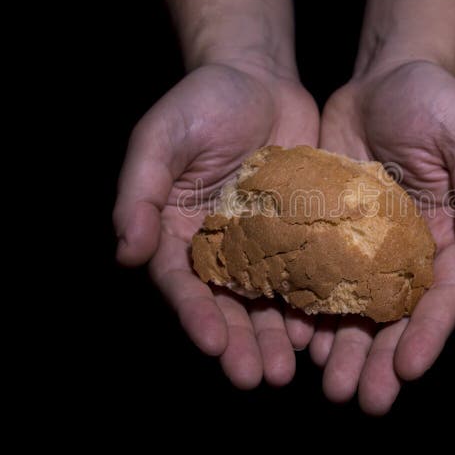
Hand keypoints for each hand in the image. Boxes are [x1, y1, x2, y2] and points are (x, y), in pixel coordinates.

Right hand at [114, 62, 318, 387]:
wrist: (259, 78)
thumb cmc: (200, 103)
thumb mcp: (159, 139)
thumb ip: (138, 194)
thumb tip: (126, 253)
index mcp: (178, 232)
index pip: (183, 284)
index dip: (196, 315)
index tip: (213, 344)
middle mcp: (220, 247)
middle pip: (228, 304)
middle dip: (242, 341)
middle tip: (259, 376)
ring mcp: (263, 242)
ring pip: (270, 298)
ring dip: (279, 335)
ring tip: (293, 367)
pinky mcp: (301, 230)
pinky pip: (309, 270)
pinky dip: (316, 300)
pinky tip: (328, 328)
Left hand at [316, 59, 454, 413]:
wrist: (382, 78)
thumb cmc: (435, 100)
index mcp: (451, 236)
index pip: (445, 295)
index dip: (430, 333)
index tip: (408, 368)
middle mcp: (409, 251)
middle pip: (397, 316)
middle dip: (380, 358)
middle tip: (361, 398)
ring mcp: (366, 244)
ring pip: (355, 308)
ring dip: (342, 349)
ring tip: (327, 385)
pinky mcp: (329, 230)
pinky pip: (318, 276)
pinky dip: (308, 309)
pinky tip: (294, 338)